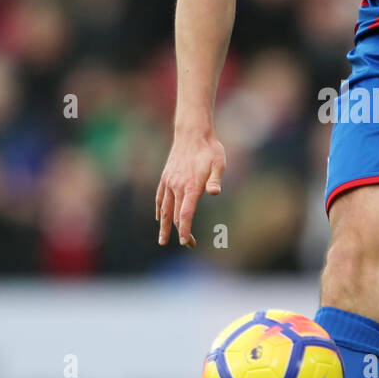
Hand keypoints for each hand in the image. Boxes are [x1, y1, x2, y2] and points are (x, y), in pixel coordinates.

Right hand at [156, 131, 225, 247]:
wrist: (192, 133)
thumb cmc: (210, 150)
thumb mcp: (219, 163)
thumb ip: (215, 179)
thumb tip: (215, 192)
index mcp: (190, 186)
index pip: (185, 214)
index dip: (184, 230)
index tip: (185, 242)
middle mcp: (177, 186)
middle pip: (175, 216)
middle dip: (179, 232)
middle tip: (187, 244)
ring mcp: (169, 182)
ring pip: (165, 209)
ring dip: (164, 226)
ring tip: (162, 240)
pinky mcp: (166, 177)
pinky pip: (160, 197)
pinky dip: (159, 209)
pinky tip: (159, 217)